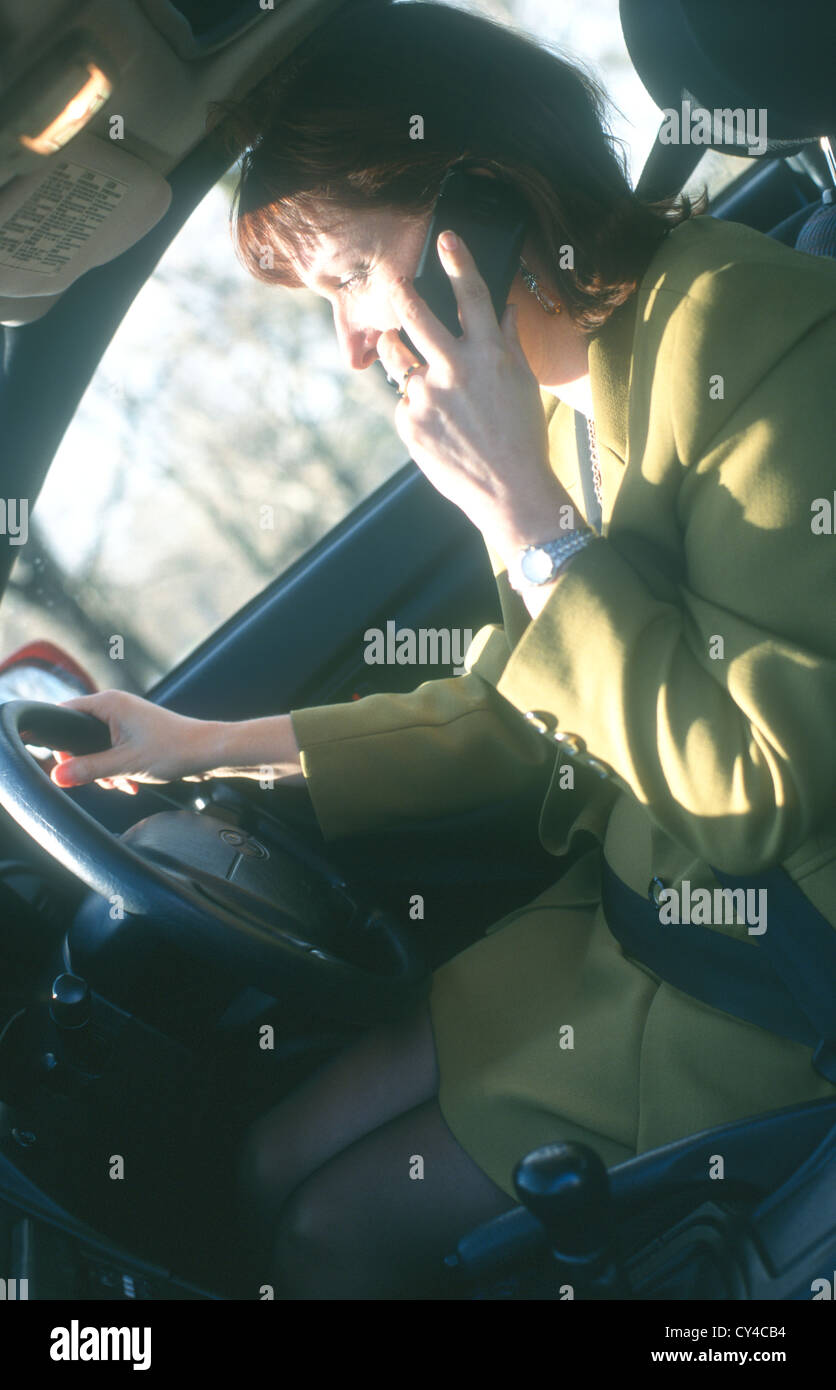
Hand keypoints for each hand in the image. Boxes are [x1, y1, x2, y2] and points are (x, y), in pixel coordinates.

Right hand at [49, 690, 220, 794]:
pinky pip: (114, 751)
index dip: (60, 740)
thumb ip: (88, 769)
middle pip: (79, 735)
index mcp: (108, 703)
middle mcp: (115, 706)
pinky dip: (118, 768)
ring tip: (122, 782)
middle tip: (104, 778)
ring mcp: (126, 719)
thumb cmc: (173, 750)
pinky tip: (131, 783)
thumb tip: (57, 775)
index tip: (66, 764)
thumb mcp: (124, 764)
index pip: (64, 713)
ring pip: (97, 747)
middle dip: (88, 762)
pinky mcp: (136, 732)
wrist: (208, 753)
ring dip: (105, 770)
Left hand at [377, 230, 572, 560]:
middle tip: (390, 276)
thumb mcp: (523, 384)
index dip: (459, 262)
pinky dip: (416, 407)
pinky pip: (404, 402)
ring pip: (400, 361)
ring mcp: (427, 396)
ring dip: (398, 353)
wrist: (509, 492)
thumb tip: (505, 310)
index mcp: (488, 355)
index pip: (472, 296)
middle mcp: (454, 369)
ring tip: (401, 353)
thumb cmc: (522, 437)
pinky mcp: (409, 422)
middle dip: (400, 291)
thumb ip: (509, 343)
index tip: (446, 238)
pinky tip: (438, 426)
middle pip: (417, 316)